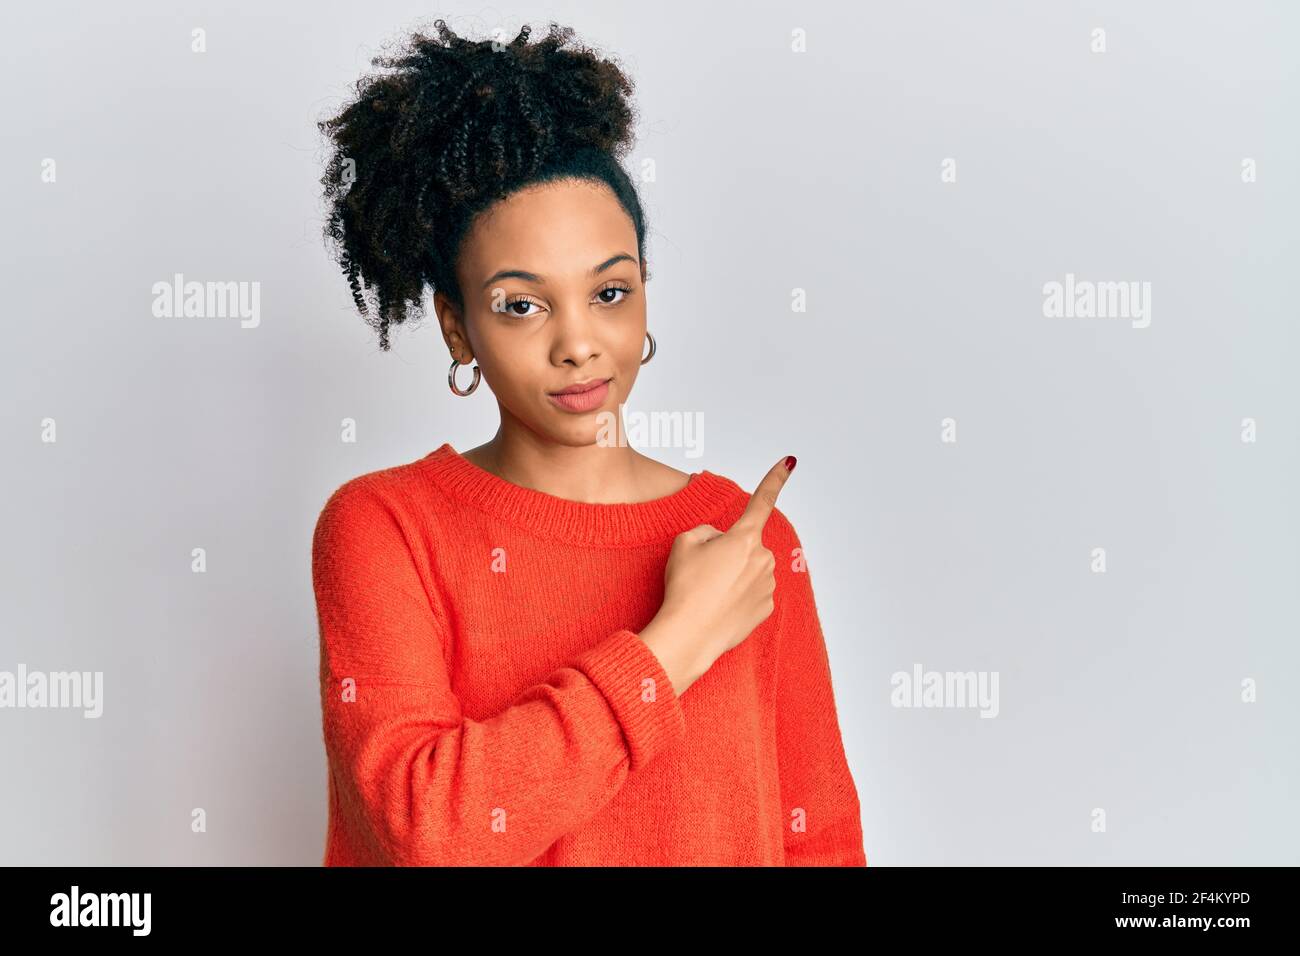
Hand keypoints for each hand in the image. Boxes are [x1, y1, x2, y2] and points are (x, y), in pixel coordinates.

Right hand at [640, 456, 796, 693]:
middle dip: (728, 552)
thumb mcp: (684, 543)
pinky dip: (737, 598)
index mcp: (744, 538)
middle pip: (745, 546)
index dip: (775, 479)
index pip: (761, 502)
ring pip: (749, 570)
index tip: (790, 462)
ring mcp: (767, 586)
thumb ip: (707, 532)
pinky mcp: (765, 610)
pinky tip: (720, 607)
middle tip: (702, 572)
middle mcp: (763, 559)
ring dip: (732, 576)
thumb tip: (721, 540)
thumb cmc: (684, 588)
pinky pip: (752, 594)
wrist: (688, 636)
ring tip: (707, 593)